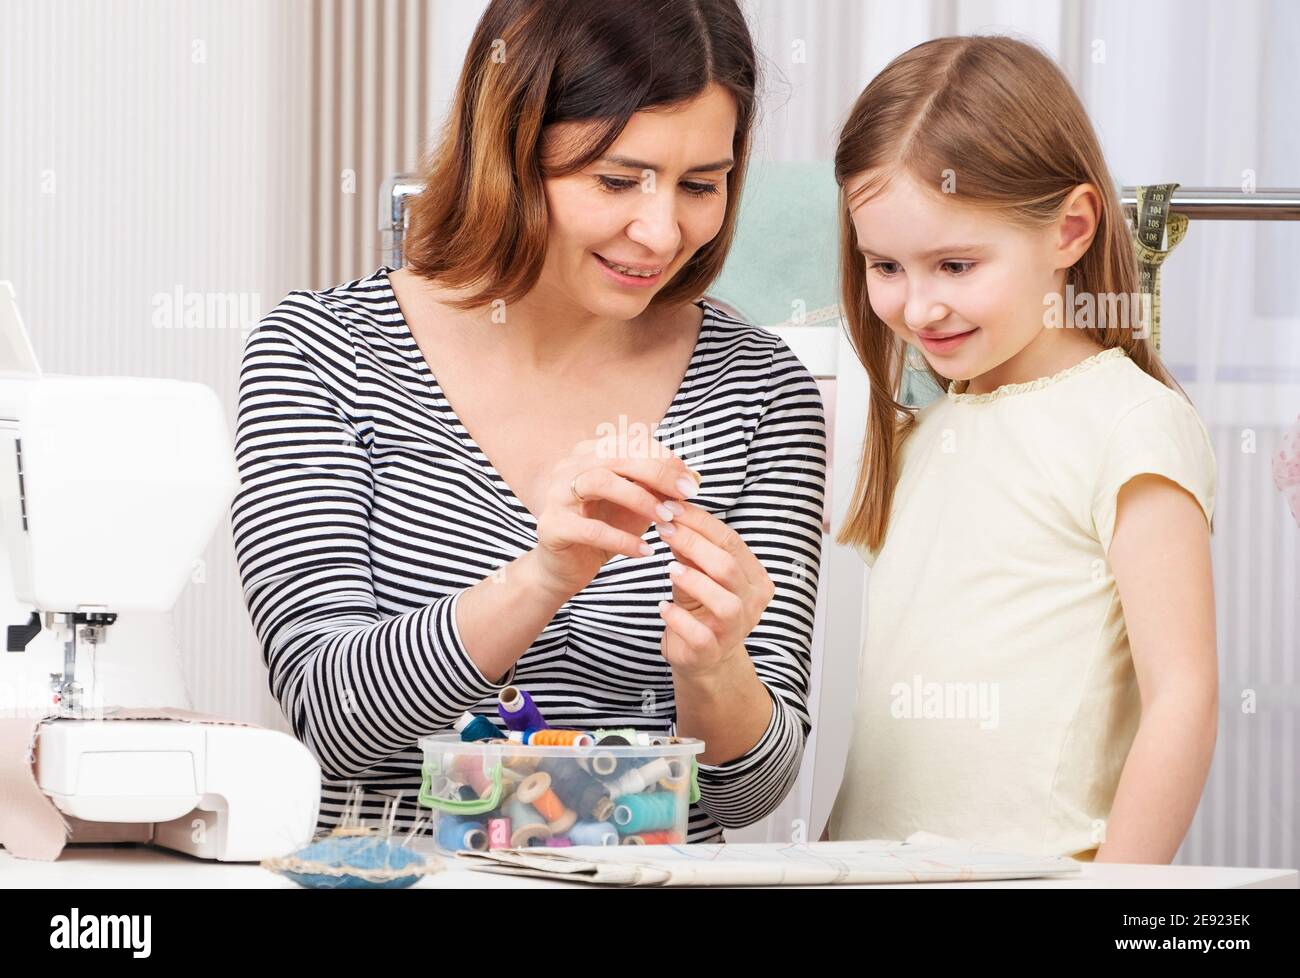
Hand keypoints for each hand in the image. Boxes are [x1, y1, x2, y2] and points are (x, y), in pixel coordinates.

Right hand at [532, 436, 699, 601]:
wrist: (565, 567)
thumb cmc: (605, 529)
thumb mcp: (637, 505)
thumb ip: (659, 488)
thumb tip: (694, 476)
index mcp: (589, 453)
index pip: (630, 443)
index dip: (663, 458)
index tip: (691, 480)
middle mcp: (569, 466)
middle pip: (616, 456)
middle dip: (657, 473)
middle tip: (686, 494)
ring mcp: (557, 495)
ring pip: (601, 482)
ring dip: (640, 499)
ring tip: (666, 519)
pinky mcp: (552, 526)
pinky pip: (591, 529)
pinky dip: (622, 540)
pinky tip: (646, 551)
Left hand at [654, 502, 774, 677]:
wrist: (701, 656)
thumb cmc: (700, 607)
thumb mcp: (697, 573)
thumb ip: (690, 549)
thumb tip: (672, 511)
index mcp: (754, 578)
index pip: (731, 541)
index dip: (700, 522)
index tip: (672, 507)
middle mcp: (751, 603)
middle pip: (727, 566)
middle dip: (693, 543)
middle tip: (664, 528)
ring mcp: (735, 630)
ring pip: (724, 601)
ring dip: (694, 581)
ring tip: (668, 568)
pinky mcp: (712, 652)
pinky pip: (699, 634)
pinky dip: (679, 618)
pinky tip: (663, 607)